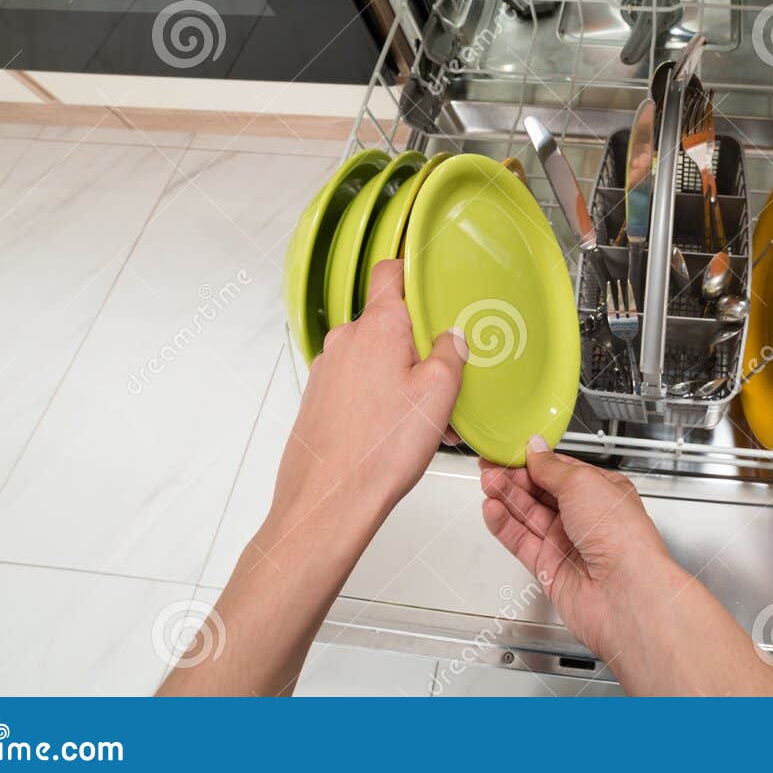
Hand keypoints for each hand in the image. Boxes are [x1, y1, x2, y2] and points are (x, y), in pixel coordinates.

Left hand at [268, 259, 466, 553]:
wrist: (329, 501)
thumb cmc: (378, 451)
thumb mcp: (439, 395)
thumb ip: (451, 354)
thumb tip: (452, 339)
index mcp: (378, 327)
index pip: (389, 271)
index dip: (412, 271)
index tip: (432, 283)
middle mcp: (346, 341)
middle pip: (388, 322)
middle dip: (419, 345)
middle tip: (445, 377)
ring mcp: (328, 370)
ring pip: (374, 357)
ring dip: (401, 376)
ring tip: (425, 418)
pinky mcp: (320, 398)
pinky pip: (358, 384)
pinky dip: (380, 397)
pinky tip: (398, 432)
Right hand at [480, 438, 772, 694]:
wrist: (625, 593)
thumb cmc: (622, 537)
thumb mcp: (583, 484)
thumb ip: (552, 467)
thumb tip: (536, 449)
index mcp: (602, 491)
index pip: (561, 470)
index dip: (534, 460)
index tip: (509, 450)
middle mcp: (586, 517)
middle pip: (541, 492)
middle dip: (515, 478)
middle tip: (490, 465)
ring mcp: (567, 543)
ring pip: (528, 516)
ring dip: (506, 497)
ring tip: (487, 482)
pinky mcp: (550, 569)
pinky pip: (521, 542)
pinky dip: (504, 525)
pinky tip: (492, 510)